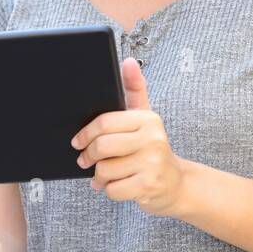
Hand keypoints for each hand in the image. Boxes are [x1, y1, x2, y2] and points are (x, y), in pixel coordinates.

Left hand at [71, 58, 186, 215]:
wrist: (175, 183)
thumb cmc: (151, 147)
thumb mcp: (144, 117)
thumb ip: (134, 89)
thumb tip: (128, 61)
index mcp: (147, 119)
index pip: (105, 122)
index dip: (85, 133)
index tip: (77, 142)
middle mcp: (153, 138)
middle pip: (102, 146)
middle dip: (88, 156)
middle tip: (84, 161)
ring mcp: (152, 163)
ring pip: (105, 169)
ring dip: (99, 176)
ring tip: (105, 175)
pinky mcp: (149, 186)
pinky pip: (113, 189)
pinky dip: (110, 190)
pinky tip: (117, 185)